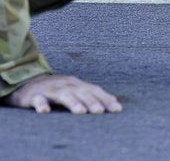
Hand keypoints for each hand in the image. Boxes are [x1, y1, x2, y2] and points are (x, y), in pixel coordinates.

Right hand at [2, 74, 121, 113]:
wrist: (28, 82)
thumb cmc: (59, 90)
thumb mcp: (76, 91)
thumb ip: (92, 96)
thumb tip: (116, 103)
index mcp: (78, 85)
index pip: (95, 91)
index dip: (106, 99)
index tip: (117, 109)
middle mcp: (67, 86)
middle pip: (81, 92)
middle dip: (92, 101)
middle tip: (100, 111)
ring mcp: (51, 89)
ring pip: (63, 95)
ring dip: (72, 102)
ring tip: (80, 112)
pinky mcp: (34, 95)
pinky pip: (38, 100)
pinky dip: (41, 104)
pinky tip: (45, 111)